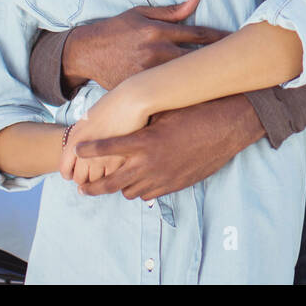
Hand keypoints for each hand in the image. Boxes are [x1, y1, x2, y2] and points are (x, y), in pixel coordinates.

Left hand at [59, 86, 148, 185]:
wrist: (131, 100)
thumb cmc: (111, 106)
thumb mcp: (87, 119)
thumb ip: (79, 137)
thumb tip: (76, 151)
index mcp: (74, 141)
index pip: (65, 170)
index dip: (70, 174)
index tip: (76, 173)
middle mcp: (85, 152)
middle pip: (80, 179)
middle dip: (85, 179)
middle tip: (92, 175)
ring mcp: (101, 158)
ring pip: (97, 181)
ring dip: (100, 180)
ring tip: (107, 173)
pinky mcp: (119, 161)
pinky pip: (113, 178)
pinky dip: (115, 177)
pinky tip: (119, 169)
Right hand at [63, 0, 229, 95]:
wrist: (86, 53)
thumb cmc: (115, 29)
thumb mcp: (140, 13)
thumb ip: (171, 11)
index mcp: (158, 30)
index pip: (199, 35)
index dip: (222, 39)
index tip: (239, 42)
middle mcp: (156, 51)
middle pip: (198, 59)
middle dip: (220, 62)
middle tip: (245, 65)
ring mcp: (149, 72)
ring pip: (186, 79)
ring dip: (207, 80)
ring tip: (231, 83)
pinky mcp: (141, 88)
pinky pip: (168, 92)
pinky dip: (185, 94)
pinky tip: (203, 98)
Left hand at [75, 94, 264, 199]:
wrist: (228, 126)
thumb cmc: (197, 111)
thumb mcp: (165, 110)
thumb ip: (142, 120)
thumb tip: (121, 116)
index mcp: (145, 141)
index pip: (106, 149)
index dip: (87, 150)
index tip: (77, 150)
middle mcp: (150, 163)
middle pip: (111, 183)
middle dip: (92, 186)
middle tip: (81, 186)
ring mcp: (163, 178)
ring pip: (129, 191)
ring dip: (118, 186)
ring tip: (111, 181)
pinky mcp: (175, 185)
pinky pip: (149, 195)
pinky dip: (139, 189)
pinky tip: (138, 182)